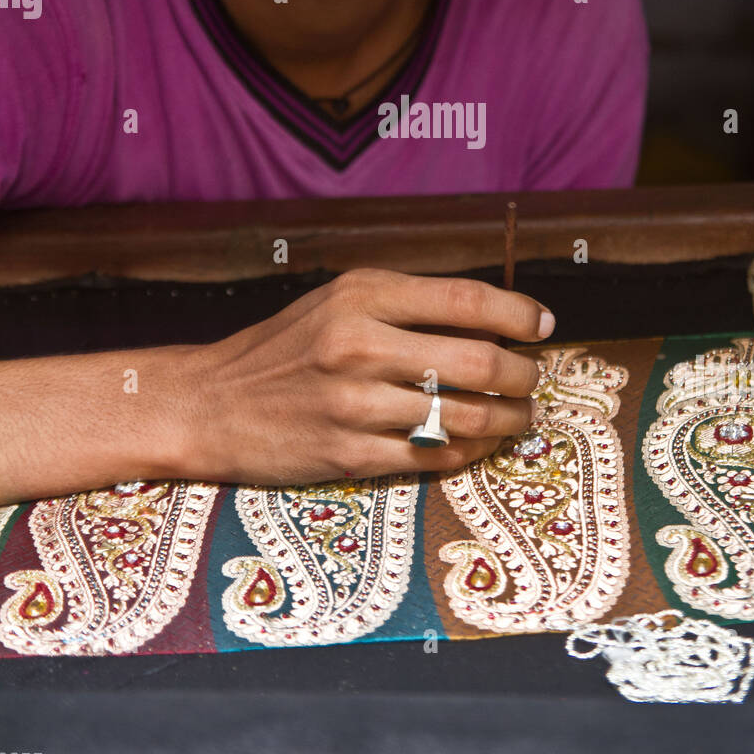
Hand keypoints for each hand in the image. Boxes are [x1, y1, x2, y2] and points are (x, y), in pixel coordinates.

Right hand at [179, 268, 554, 485]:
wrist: (210, 403)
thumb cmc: (285, 348)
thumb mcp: (338, 302)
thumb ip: (406, 304)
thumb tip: (494, 317)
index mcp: (362, 295)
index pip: (467, 299)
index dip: (519, 313)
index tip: (543, 325)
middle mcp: (360, 345)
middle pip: (479, 361)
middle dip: (523, 375)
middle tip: (534, 381)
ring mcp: (354, 404)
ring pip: (465, 416)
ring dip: (508, 420)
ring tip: (519, 417)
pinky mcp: (347, 455)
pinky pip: (433, 458)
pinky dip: (468, 453)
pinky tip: (478, 444)